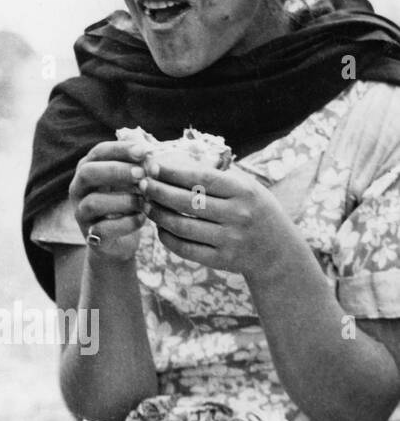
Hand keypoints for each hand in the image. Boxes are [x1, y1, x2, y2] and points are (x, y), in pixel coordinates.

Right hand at [69, 140, 149, 262]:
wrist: (118, 242)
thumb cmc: (125, 204)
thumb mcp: (129, 183)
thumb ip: (137, 170)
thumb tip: (150, 159)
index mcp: (87, 170)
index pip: (98, 152)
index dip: (119, 149)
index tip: (143, 151)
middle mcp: (78, 190)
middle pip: (87, 173)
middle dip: (116, 171)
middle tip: (141, 174)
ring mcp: (81, 213)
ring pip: (94, 202)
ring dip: (124, 200)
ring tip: (144, 201)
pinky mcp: (90, 235)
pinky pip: (104, 229)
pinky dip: (127, 223)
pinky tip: (142, 219)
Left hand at [138, 154, 299, 277]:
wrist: (278, 252)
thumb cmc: (255, 210)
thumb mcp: (246, 187)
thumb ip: (216, 175)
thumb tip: (173, 160)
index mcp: (244, 192)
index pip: (201, 179)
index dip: (172, 172)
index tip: (151, 166)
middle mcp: (238, 215)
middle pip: (187, 202)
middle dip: (158, 191)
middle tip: (141, 183)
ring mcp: (230, 240)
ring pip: (182, 226)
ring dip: (158, 214)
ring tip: (146, 204)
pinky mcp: (222, 260)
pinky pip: (185, 248)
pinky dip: (167, 237)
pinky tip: (160, 227)